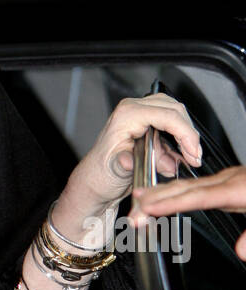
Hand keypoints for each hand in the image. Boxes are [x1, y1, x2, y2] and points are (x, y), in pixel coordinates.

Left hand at [54, 95, 200, 238]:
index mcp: (126, 116)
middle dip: (189, 135)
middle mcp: (133, 109)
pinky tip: (181, 156)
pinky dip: (180, 139)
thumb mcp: (113, 170)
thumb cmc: (101, 174)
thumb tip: (134, 160)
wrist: (96, 180)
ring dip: (186, 136)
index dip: (185, 133)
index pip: (166, 115)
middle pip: (175, 110)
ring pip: (175, 113)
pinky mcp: (148, 121)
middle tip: (194, 158)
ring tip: (189, 158)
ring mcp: (141, 113)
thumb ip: (126, 163)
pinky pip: (172, 122)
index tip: (193, 153)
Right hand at [133, 165, 245, 260]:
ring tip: (137, 198)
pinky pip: (194, 184)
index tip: (148, 208)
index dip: (172, 203)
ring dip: (160, 191)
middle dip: (155, 198)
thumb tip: (241, 252)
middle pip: (184, 189)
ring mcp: (225, 179)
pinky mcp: (226, 180)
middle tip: (133, 213)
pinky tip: (166, 193)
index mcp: (237, 190)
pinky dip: (175, 189)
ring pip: (186, 184)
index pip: (198, 197)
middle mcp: (226, 181)